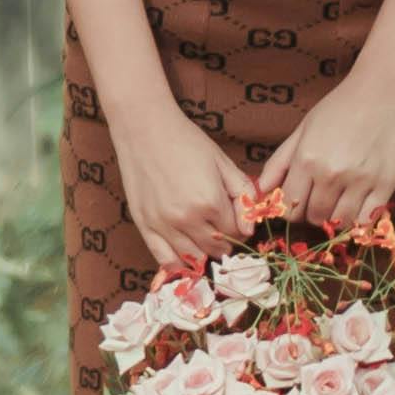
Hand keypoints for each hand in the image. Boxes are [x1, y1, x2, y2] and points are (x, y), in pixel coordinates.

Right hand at [123, 106, 263, 268]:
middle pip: (216, 248)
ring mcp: (163, 225)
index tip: (235, 220)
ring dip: (204, 253)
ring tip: (204, 237)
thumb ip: (242, 196)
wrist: (145, 129)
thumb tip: (249, 230)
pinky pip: (164, 259)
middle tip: (221, 229)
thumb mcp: (223, 163)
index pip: (235, 232)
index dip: (239, 228)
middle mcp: (186, 218)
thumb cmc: (186, 141)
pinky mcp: (144, 225)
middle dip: (224, 242)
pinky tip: (186, 257)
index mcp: (210, 201)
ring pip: (193, 258)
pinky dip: (178, 265)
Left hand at [258, 64, 394, 231]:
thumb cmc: (339, 107)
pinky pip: (367, 220)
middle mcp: (331, 173)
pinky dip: (359, 219)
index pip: (289, 206)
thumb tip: (261, 191)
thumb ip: (279, 162)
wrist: (383, 90)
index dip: (289, 209)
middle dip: (311, 212)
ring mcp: (361, 181)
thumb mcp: (302, 129)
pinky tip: (357, 205)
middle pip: (314, 216)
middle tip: (318, 199)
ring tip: (337, 200)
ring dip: (334, 218)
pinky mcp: (386, 185)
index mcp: (307, 159)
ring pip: (339, 222)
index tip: (296, 203)